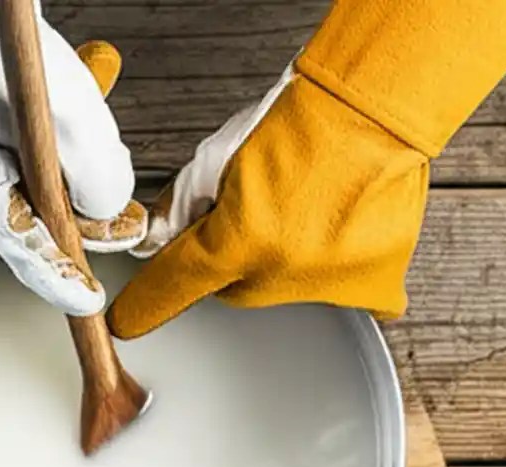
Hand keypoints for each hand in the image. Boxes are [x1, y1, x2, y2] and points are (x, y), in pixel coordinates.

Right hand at [0, 5, 144, 315]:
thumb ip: (94, 170)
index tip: (88, 302)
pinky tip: (95, 68)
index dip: (54, 277)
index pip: (16, 242)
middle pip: (32, 208)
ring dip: (80, 148)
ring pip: (38, 164)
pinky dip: (68, 111)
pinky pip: (33, 125)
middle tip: (124, 222)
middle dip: (81, 212)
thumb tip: (110, 211)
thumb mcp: (67, 108)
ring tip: (107, 118)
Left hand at [108, 0, 505, 338]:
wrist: (378, 107)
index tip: (128, 320)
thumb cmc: (299, 122)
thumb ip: (181, 208)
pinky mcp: (376, 285)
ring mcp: (333, 284)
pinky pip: (345, 296)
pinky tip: (342, 231)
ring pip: (287, 289)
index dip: (146, 304)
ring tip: (308, 206)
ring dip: (289, 260)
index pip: (175, 286)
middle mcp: (285, 274)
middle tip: (260, 210)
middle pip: (237, 288)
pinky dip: (337, 271)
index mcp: (239, 241)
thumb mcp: (217, 158)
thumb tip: (157, 238)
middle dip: (237, 258)